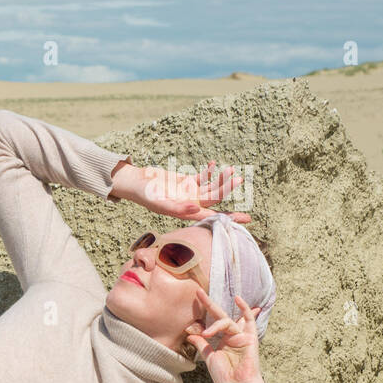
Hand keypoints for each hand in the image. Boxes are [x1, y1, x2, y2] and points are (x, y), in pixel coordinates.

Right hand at [111, 159, 249, 222]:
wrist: (136, 182)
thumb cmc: (144, 195)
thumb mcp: (159, 202)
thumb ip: (177, 207)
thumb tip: (198, 209)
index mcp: (186, 212)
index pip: (211, 216)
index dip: (228, 218)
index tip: (246, 219)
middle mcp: (190, 203)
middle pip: (215, 198)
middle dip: (228, 189)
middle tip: (239, 179)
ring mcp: (190, 192)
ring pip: (212, 186)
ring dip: (222, 178)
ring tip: (230, 169)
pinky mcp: (187, 182)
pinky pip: (203, 177)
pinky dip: (210, 171)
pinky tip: (213, 164)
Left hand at [186, 289, 273, 382]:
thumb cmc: (225, 376)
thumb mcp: (209, 357)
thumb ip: (202, 343)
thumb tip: (191, 332)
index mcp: (221, 341)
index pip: (210, 325)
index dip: (201, 318)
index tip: (192, 308)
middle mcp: (231, 336)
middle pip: (219, 316)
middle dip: (208, 304)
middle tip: (197, 291)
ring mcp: (240, 336)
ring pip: (226, 322)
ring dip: (216, 325)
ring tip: (208, 333)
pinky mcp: (249, 338)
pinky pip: (248, 321)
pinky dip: (245, 309)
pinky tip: (238, 299)